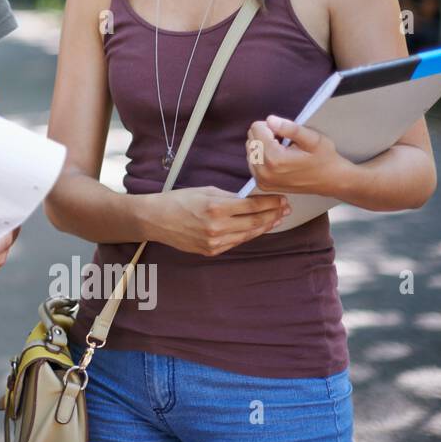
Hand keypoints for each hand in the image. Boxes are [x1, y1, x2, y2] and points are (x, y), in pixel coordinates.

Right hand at [146, 186, 289, 256]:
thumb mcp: (205, 190)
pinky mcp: (211, 251)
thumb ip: (230, 196)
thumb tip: (251, 200)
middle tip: (285, 209)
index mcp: (215, 207)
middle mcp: (217, 227)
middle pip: (255, 222)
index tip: (281, 199)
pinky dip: (249, 234)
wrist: (155, 219)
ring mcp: (215, 242)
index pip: (252, 206)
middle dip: (273, 215)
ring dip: (265, 226)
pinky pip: (236, 242)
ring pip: (248, 234)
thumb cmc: (178, 201)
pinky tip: (257, 228)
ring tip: (276, 219)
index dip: (270, 203)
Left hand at [247, 115, 347, 196]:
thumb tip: (270, 120)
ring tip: (283, 151)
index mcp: (275, 159)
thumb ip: (291, 128)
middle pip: (251, 138)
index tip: (286, 134)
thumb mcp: (313, 139)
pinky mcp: (262, 185)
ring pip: (250, 150)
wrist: (331, 180)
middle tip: (285, 142)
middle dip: (266, 135)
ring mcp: (261, 180)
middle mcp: (263, 172)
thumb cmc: (324, 157)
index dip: (272, 126)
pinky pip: (252, 162)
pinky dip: (262, 157)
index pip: (256, 128)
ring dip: (263, 146)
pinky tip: (279, 160)